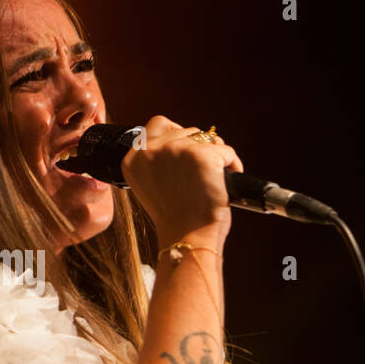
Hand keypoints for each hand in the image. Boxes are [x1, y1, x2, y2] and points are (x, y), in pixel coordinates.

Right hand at [120, 115, 243, 245]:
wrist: (185, 238)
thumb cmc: (174, 218)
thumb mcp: (152, 184)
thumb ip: (158, 160)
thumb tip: (183, 138)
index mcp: (132, 159)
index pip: (158, 124)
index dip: (177, 138)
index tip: (185, 161)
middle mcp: (150, 150)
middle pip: (186, 130)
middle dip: (198, 148)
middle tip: (199, 178)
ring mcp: (176, 150)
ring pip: (207, 139)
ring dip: (215, 155)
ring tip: (211, 182)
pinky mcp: (202, 155)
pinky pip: (227, 151)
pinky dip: (232, 166)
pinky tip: (224, 184)